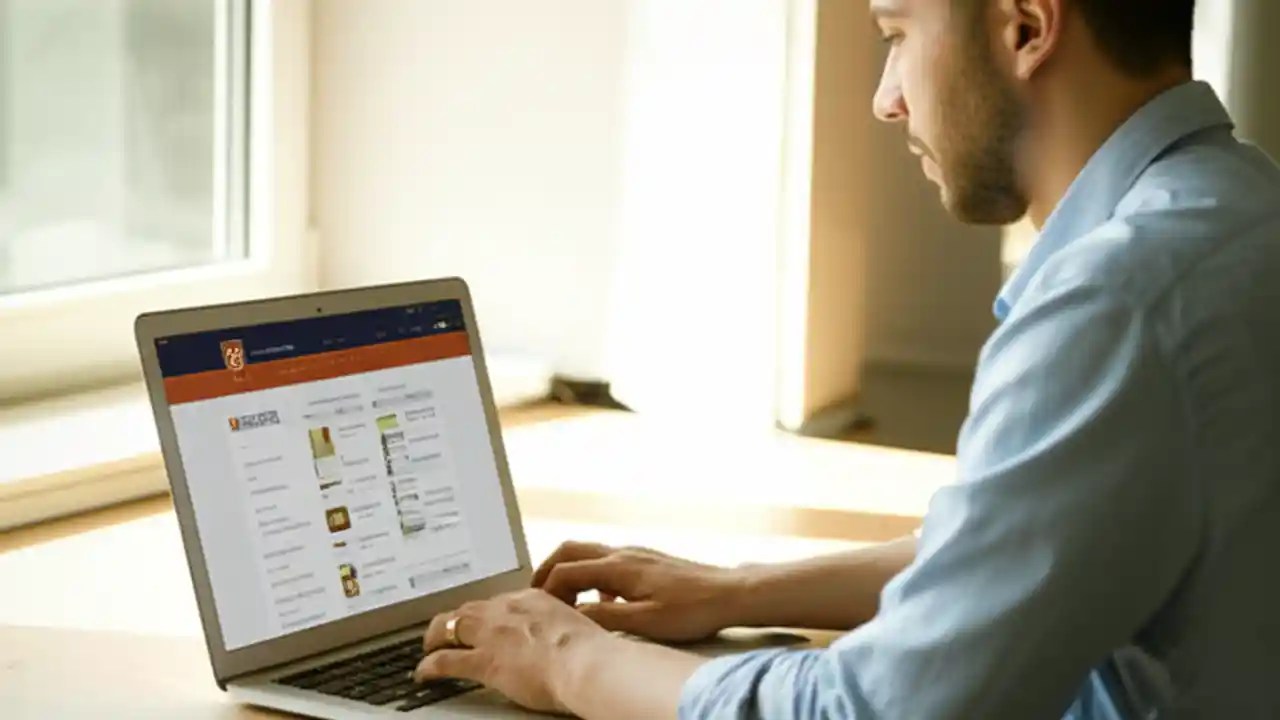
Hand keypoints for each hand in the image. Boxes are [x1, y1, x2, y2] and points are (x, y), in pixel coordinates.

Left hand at [415, 589, 610, 714]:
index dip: (487, 613)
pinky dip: (429, 666)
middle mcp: (508, 610)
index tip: (485, 621)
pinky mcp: (484, 661)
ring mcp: (493, 634)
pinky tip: (423, 672)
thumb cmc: (593, 652)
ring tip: (430, 645)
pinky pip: (446, 660)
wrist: (586, 662)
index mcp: (533, 599)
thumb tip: (567, 639)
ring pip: (451, 626)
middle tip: (449, 629)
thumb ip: (564, 628)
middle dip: (457, 620)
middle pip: (471, 609)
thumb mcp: (579, 627)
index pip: (500, 602)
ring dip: (437, 636)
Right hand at [532, 541, 747, 642]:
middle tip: (535, 594)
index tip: (539, 610)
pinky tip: (603, 603)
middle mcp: (622, 553)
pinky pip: (607, 561)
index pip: (566, 571)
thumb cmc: (691, 609)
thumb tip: (572, 617)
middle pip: (570, 550)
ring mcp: (635, 553)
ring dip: (569, 572)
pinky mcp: (646, 560)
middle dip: (547, 570)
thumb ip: (604, 618)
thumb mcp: (645, 622)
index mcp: (617, 567)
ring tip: (563, 600)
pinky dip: (591, 576)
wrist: (728, 593)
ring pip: (588, 553)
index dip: (546, 590)